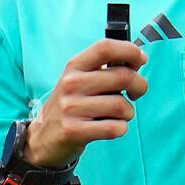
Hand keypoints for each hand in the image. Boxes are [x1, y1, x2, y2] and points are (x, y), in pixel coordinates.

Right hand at [23, 39, 149, 169]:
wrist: (43, 137)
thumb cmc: (71, 105)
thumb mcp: (80, 80)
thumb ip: (104, 70)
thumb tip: (137, 61)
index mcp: (74, 67)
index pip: (105, 47)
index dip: (130, 51)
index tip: (141, 60)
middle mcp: (71, 84)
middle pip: (123, 76)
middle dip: (140, 86)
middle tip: (136, 93)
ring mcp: (71, 107)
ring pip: (122, 105)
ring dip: (128, 112)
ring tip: (117, 115)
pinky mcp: (74, 131)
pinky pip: (115, 128)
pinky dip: (120, 128)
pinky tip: (111, 127)